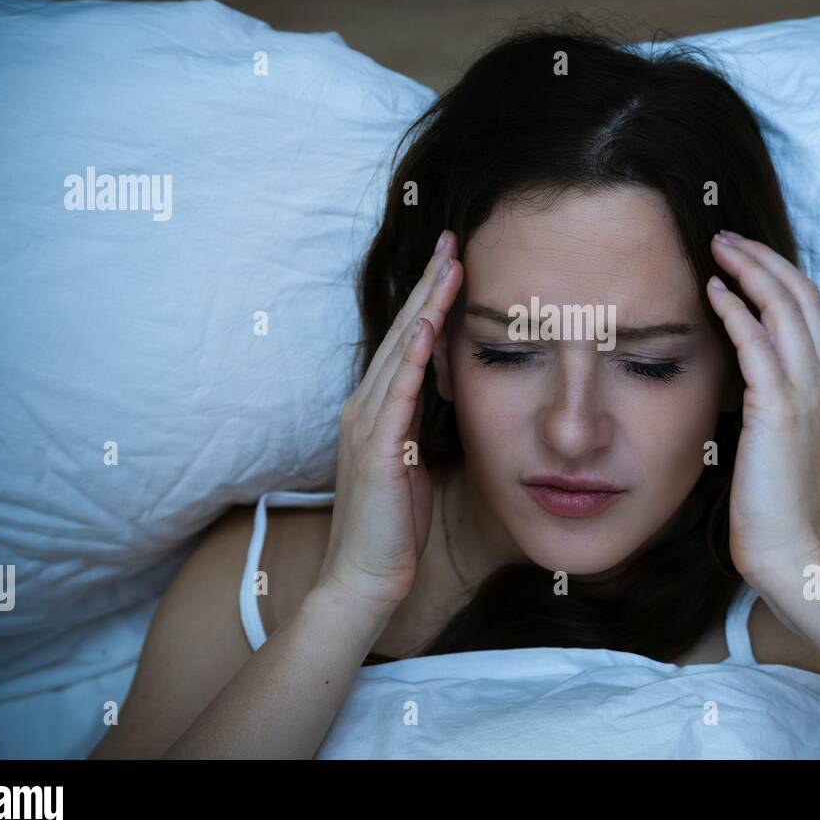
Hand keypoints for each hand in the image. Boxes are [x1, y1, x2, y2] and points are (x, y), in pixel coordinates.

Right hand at [315, 229, 462, 609]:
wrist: (366, 579)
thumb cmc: (395, 527)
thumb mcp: (414, 463)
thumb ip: (420, 425)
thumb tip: (445, 394)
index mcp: (376, 409)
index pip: (407, 342)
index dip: (429, 300)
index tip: (454, 262)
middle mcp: (365, 407)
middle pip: (401, 333)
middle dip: (428, 285)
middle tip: (453, 241)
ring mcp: (367, 425)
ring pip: (400, 352)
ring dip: (425, 307)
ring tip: (448, 266)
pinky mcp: (377, 450)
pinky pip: (396, 395)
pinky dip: (411, 359)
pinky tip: (426, 328)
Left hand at [705, 230, 819, 583]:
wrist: (800, 554)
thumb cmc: (781, 508)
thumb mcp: (782, 444)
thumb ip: (771, 405)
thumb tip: (739, 381)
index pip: (810, 311)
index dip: (779, 275)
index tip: (745, 258)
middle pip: (802, 295)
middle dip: (763, 257)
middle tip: (725, 236)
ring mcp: (808, 393)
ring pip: (784, 307)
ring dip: (749, 269)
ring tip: (716, 247)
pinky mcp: (779, 410)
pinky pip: (757, 343)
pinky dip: (737, 309)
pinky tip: (713, 291)